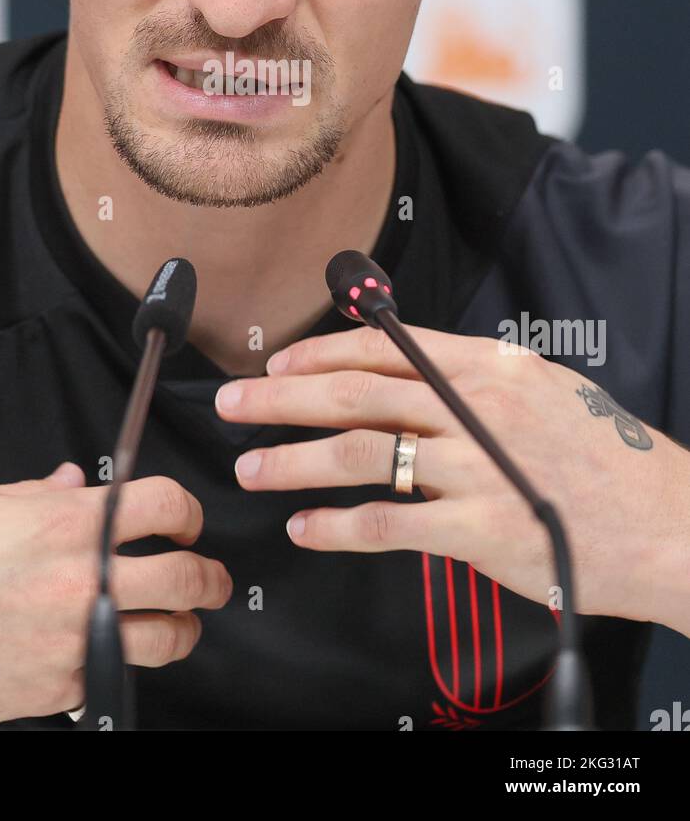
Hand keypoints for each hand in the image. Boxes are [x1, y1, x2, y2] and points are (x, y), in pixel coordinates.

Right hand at [0, 465, 231, 728]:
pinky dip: (123, 665)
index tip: (187, 522)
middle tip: (208, 578)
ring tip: (178, 623)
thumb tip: (71, 480)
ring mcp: (72, 640)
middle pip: (187, 577)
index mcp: (66, 522)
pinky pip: (116, 677)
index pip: (166, 503)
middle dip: (209, 576)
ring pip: (169, 638)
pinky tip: (111, 654)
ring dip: (183, 628)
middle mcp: (81, 580)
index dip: (189, 511)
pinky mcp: (54, 690)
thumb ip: (37, 494)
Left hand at [215, 326, 689, 626]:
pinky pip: (389, 524)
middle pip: (355, 393)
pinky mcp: (481, 529)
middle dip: (281, 398)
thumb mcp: (543, 389)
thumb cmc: (604, 457)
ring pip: (359, 453)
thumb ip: (473, 378)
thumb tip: (405, 367)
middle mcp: (475, 409)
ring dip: (293, 460)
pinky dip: (338, 526)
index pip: (382, 349)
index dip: (318, 356)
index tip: (276, 367)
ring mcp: (476, 468)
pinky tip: (307, 528)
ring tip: (251, 469)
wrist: (666, 521)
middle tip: (232, 405)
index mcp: (488, 368)